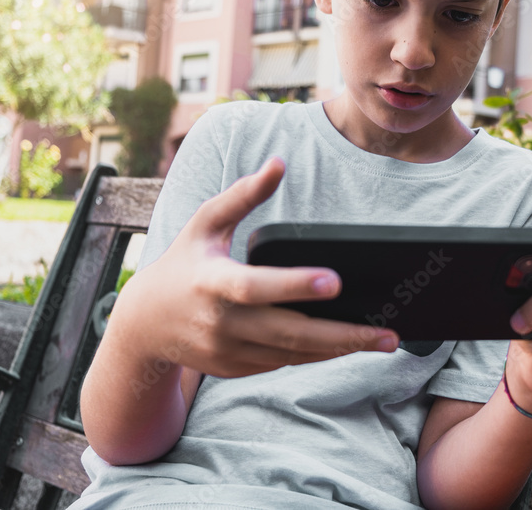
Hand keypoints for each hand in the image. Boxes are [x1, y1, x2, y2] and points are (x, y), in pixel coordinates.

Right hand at [111, 157, 399, 378]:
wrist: (144, 325)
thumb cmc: (183, 263)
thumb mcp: (205, 223)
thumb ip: (243, 195)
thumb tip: (278, 163)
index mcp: (212, 282)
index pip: (257, 286)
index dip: (295, 285)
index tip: (336, 281)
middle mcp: (221, 322)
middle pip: (289, 333)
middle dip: (343, 334)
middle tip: (387, 333)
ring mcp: (229, 351)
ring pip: (294, 353)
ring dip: (340, 348)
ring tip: (384, 339)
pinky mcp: (237, 368)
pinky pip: (284, 362)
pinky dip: (318, 355)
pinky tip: (350, 344)